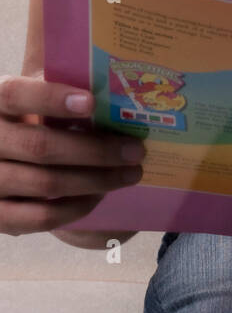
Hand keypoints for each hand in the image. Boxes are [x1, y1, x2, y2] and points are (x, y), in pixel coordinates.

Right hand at [0, 73, 145, 236]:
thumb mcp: (30, 102)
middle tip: (135, 150)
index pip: (15, 96)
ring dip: (96, 180)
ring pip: (47, 183)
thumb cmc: (25, 122)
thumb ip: (56, 96)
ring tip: (128, 174)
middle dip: (96, 150)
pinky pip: (41, 217)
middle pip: (41, 147)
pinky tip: (99, 195)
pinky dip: (76, 207)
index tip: (92, 102)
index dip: (51, 98)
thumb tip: (114, 95)